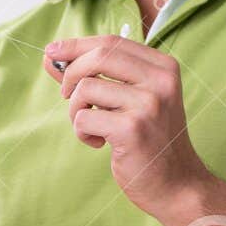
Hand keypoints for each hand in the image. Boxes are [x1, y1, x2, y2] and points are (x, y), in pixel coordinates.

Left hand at [43, 34, 215, 219]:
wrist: (175, 184)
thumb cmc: (148, 140)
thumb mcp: (126, 100)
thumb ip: (92, 75)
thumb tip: (50, 56)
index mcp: (163, 67)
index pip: (112, 42)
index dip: (76, 45)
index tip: (51, 51)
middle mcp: (160, 80)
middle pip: (98, 56)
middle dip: (71, 75)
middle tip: (67, 96)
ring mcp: (149, 104)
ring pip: (85, 88)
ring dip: (75, 111)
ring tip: (91, 127)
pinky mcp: (132, 128)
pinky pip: (83, 119)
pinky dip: (82, 132)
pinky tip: (99, 143)